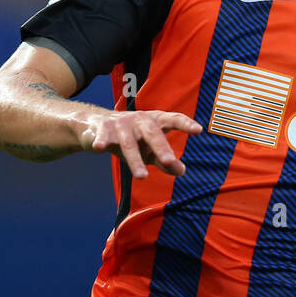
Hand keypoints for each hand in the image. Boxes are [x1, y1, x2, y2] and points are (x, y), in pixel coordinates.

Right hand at [80, 110, 202, 177]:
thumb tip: (181, 171)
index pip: (173, 119)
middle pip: (153, 133)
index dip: (185, 124)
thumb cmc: (132, 138)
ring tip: (142, 176)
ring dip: (135, 159)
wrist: (97, 125)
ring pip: (129, 143)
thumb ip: (165, 161)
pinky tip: (100, 148)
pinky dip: (101, 141)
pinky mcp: (103, 129)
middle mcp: (140, 120)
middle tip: (170, 161)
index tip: (198, 129)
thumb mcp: (150, 150)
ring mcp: (121, 124)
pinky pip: (103, 137)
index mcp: (155, 121)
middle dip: (161, 147)